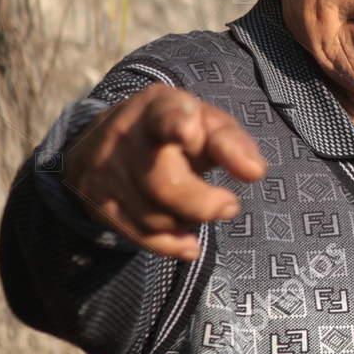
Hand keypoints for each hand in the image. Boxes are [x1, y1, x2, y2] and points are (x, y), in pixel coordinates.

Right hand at [62, 84, 266, 258]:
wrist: (107, 138)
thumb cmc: (176, 129)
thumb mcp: (206, 122)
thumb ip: (233, 143)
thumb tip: (254, 172)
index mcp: (158, 108)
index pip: (164, 117)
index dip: (176, 125)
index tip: (188, 132)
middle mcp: (124, 137)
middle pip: (165, 185)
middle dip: (204, 204)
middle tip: (228, 204)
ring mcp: (105, 172)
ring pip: (155, 217)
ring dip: (189, 221)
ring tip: (200, 207)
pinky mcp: (98, 203)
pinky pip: (140, 237)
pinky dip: (172, 245)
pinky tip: (189, 243)